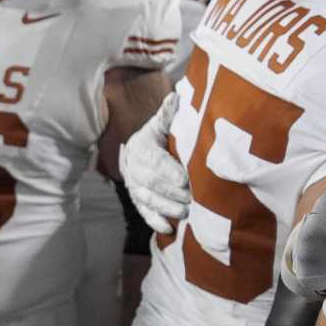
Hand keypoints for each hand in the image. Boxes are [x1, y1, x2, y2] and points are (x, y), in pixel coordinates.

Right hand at [119, 91, 189, 234]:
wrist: (141, 150)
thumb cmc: (160, 136)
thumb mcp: (162, 123)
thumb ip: (169, 114)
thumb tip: (175, 97)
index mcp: (141, 147)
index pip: (152, 160)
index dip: (167, 170)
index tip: (184, 179)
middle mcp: (134, 168)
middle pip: (149, 182)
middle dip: (169, 192)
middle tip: (191, 198)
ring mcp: (134, 186)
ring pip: (145, 198)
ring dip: (164, 207)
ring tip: (184, 213)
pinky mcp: (138, 200)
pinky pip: (143, 212)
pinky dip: (154, 221)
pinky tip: (168, 229)